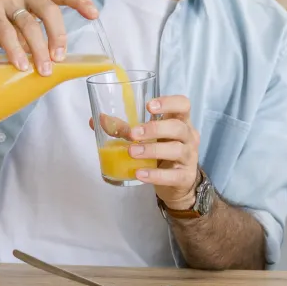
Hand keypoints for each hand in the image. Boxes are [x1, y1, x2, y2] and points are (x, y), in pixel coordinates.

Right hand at [0, 0, 97, 74]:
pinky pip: (6, 32)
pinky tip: (21, 65)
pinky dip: (15, 50)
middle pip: (49, 10)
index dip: (80, 1)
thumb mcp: (18, 18)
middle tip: (60, 57)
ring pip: (29, 24)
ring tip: (43, 69)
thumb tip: (52, 57)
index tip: (94, 14)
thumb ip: (34, 31)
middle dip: (58, 35)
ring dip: (38, 49)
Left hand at [127, 95, 201, 210]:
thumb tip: (97, 120)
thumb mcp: (148, 138)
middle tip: (133, 134)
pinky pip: (172, 175)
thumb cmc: (162, 152)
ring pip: (176, 150)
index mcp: (180, 121)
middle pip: (178, 127)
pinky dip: (155, 175)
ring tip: (132, 153)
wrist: (178, 182)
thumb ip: (125, 128)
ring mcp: (189, 157)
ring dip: (152, 150)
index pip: (183, 104)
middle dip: (155, 128)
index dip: (169, 103)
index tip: (149, 106)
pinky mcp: (184, 176)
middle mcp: (188, 136)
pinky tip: (139, 173)